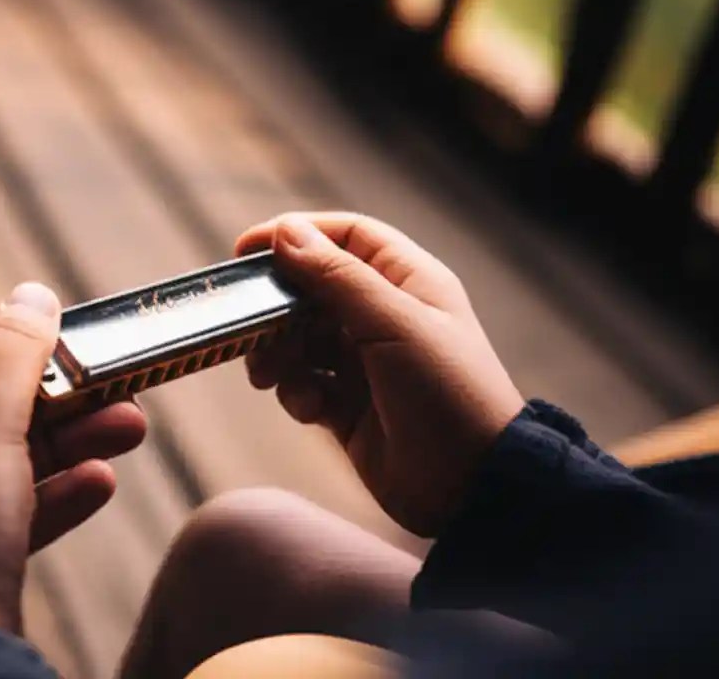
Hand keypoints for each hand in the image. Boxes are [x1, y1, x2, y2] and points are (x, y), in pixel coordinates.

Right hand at [236, 213, 522, 536]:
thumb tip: (288, 231)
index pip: (345, 237)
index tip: (246, 251)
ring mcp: (365, 364)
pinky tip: (311, 409)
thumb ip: (338, 277)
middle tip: (250, 328)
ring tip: (269, 375)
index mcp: (408, 282)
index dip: (297, 236)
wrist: (472, 487)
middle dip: (277, 308)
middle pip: (311, 290)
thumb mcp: (394, 325)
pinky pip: (305, 385)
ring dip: (278, 354)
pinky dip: (296, 392)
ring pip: (299, 340)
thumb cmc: (449, 394)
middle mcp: (385, 317)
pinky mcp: (349, 408)